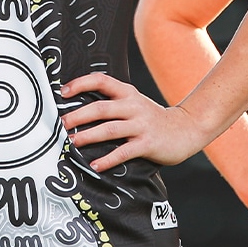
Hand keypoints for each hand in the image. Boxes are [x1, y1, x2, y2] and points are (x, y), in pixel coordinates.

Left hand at [58, 73, 211, 169]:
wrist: (187, 129)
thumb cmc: (153, 119)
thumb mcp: (135, 104)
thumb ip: (114, 104)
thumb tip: (78, 112)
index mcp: (128, 93)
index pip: (102, 81)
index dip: (81, 84)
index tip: (62, 92)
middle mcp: (133, 106)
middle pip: (101, 108)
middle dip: (78, 116)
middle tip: (61, 124)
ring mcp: (141, 125)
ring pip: (110, 129)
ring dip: (88, 136)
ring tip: (72, 142)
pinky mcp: (147, 144)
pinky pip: (124, 152)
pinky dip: (108, 159)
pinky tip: (95, 165)